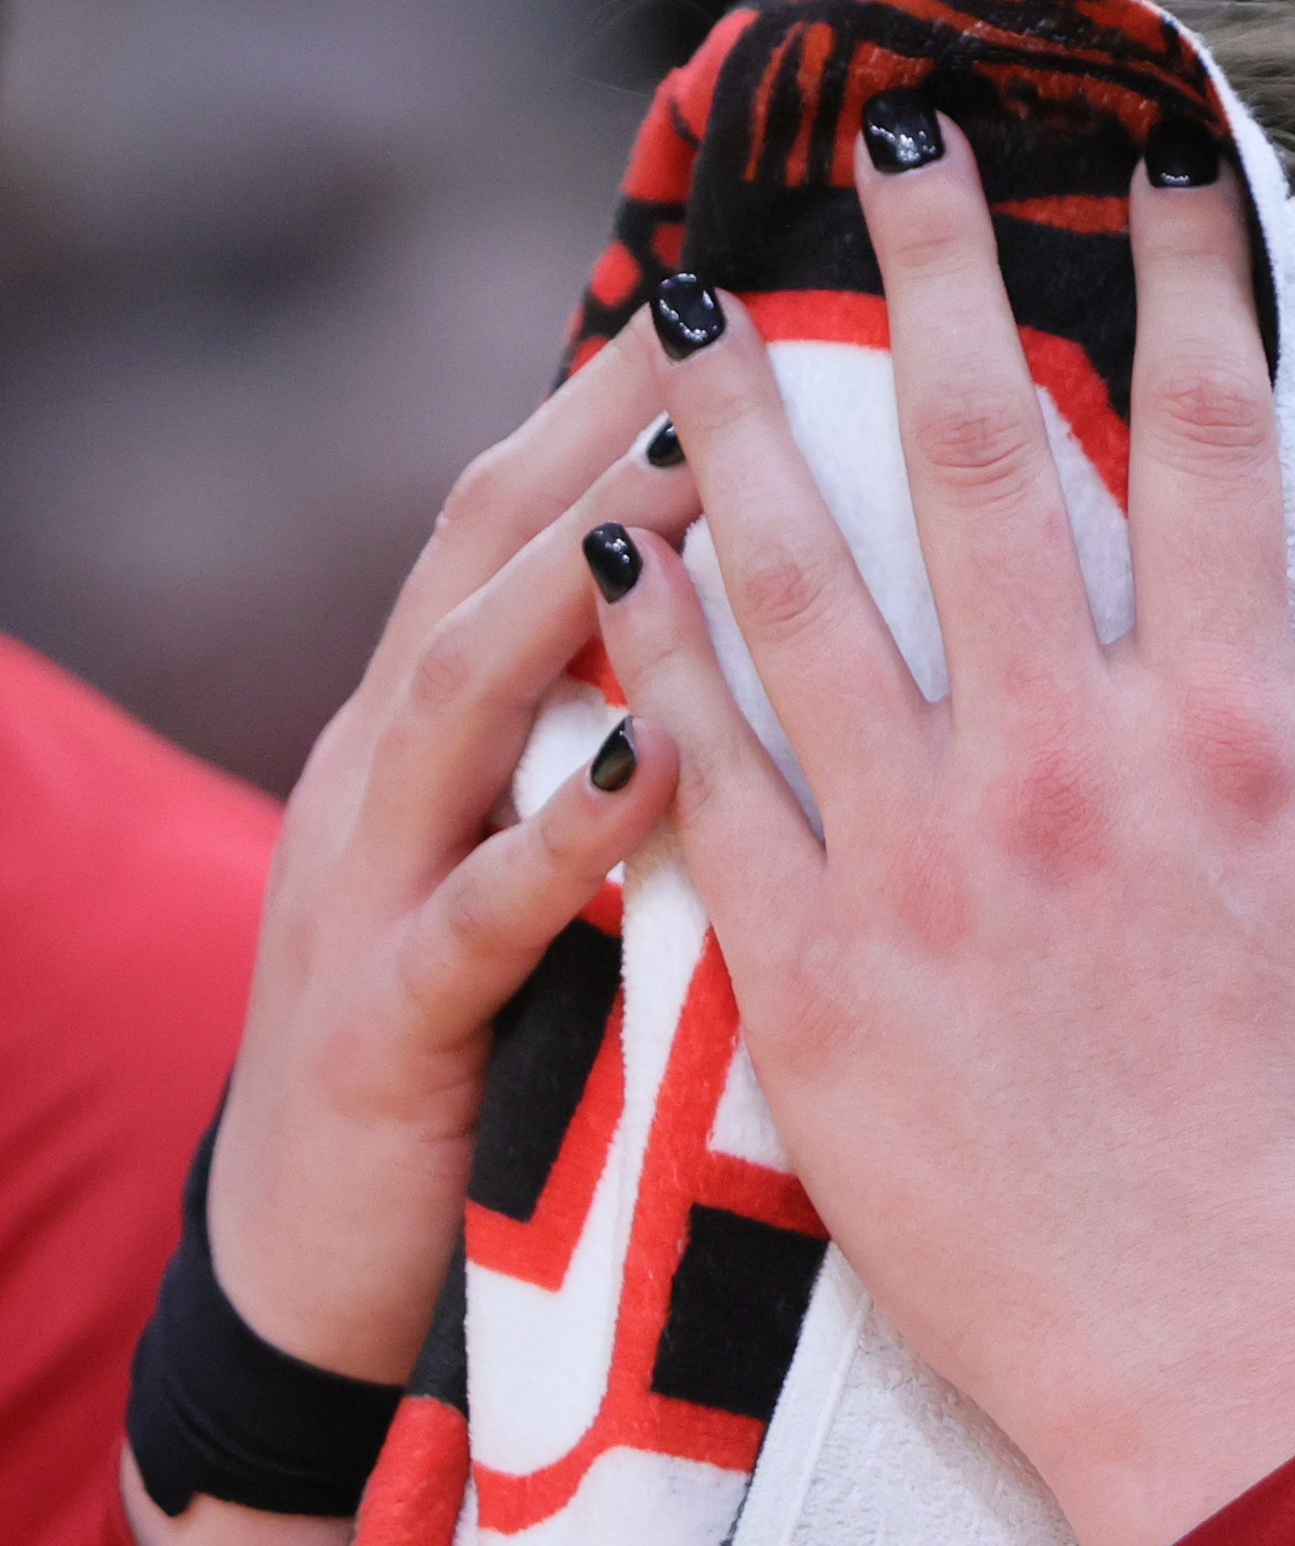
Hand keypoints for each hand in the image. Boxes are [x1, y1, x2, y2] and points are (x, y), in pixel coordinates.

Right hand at [131, 319, 695, 1545]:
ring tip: (685, 477)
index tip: (736, 279)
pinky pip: (477, 917)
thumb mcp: (528, 869)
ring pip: (456, 699)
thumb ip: (603, 741)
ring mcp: (373, 891)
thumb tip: (733, 624)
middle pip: (481, 560)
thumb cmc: (466, 1054)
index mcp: (433, 736)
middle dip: (593, 432)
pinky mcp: (390, 1028)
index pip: (518, 522)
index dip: (612, 395)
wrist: (308, 1266)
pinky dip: (562, 836)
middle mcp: (387, 778)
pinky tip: (656, 767)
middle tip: (724, 315)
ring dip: (568, 585)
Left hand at [592, 115, 1294, 1545]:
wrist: (1242, 1384)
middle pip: (986, 459)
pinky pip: (710, 781)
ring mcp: (925, 866)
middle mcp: (1071, 764)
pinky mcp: (816, 977)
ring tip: (672, 317)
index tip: (1155, 159)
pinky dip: (652, 661)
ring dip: (740, 429)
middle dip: (937, 270)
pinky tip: (613, 563)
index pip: (1218, 446)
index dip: (1189, 277)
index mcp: (1244, 742)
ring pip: (804, 590)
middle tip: (893, 139)